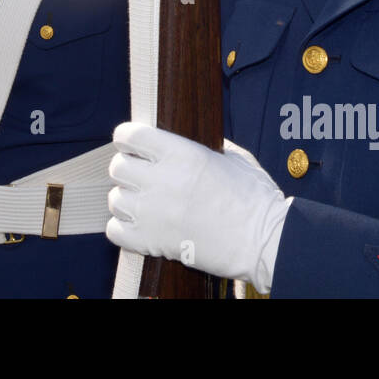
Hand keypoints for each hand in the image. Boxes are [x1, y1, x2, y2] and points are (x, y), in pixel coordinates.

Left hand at [106, 121, 290, 292]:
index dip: (127, 138)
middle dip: (128, 171)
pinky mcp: (151, 242)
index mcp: (181, 154)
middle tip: (143, 178)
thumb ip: (206, 146)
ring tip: (146, 205)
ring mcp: (153, 213)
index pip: (129, 135)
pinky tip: (141, 226)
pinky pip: (115, 231)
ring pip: (114, 199)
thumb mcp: (234, 158)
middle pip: (117, 167)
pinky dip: (123, 229)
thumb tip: (192, 140)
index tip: (133, 145)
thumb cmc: (255, 199)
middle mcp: (161, 180)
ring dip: (127, 201)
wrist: (264, 241)